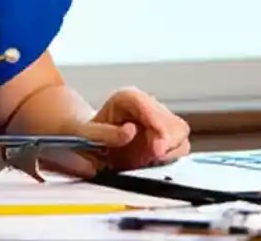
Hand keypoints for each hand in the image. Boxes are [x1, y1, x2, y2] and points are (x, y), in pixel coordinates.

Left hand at [75, 88, 190, 169]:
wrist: (84, 141)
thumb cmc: (81, 134)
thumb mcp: (84, 133)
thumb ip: (105, 133)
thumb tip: (129, 133)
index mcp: (126, 99)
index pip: (148, 105)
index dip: (157, 123)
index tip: (158, 143)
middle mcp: (146, 107)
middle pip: (171, 122)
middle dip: (167, 140)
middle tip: (155, 156)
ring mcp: (157, 122)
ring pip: (179, 135)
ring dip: (170, 151)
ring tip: (150, 160)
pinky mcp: (163, 138)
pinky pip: (177, 148)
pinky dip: (169, 157)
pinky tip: (152, 162)